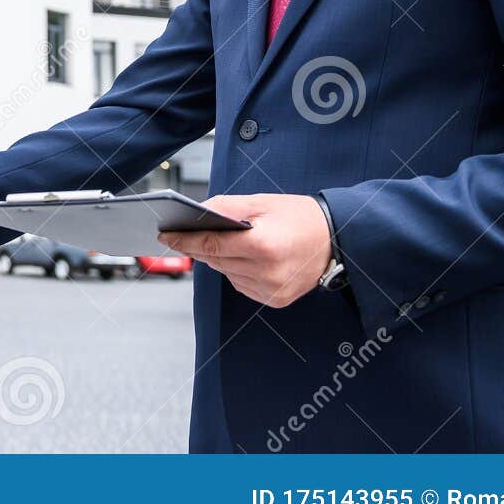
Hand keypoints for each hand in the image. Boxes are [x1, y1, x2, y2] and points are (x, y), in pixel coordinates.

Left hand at [156, 193, 331, 308]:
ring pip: (226, 273)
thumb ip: (226, 207)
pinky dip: (235, 270)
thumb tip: (196, 212)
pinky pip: (240, 284)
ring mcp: (271, 290)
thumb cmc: (300, 217)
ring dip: (218, 258)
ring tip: (223, 242)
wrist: (337, 240)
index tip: (165, 235)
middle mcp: (267, 273)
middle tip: (184, 233)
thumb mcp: (262, 203)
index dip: (184, 240)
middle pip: (215, 260)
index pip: (211, 245)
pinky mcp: (275, 300)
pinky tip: (244, 257)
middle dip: (199, 246)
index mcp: (264, 246)